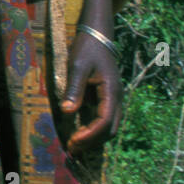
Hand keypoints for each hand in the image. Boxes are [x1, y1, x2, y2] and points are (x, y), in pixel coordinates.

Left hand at [61, 32, 121, 155]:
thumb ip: (74, 89)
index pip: (105, 121)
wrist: (98, 35)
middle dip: (93, 141)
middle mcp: (116, 98)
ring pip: (110, 126)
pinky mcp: (107, 97)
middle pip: (110, 129)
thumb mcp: (77, 66)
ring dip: (94, 137)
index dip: (90, 134)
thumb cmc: (87, 49)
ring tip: (75, 145)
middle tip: (73, 149)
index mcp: (112, 92)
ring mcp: (114, 98)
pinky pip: (105, 118)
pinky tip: (79, 132)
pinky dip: (94, 129)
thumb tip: (67, 112)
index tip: (74, 141)